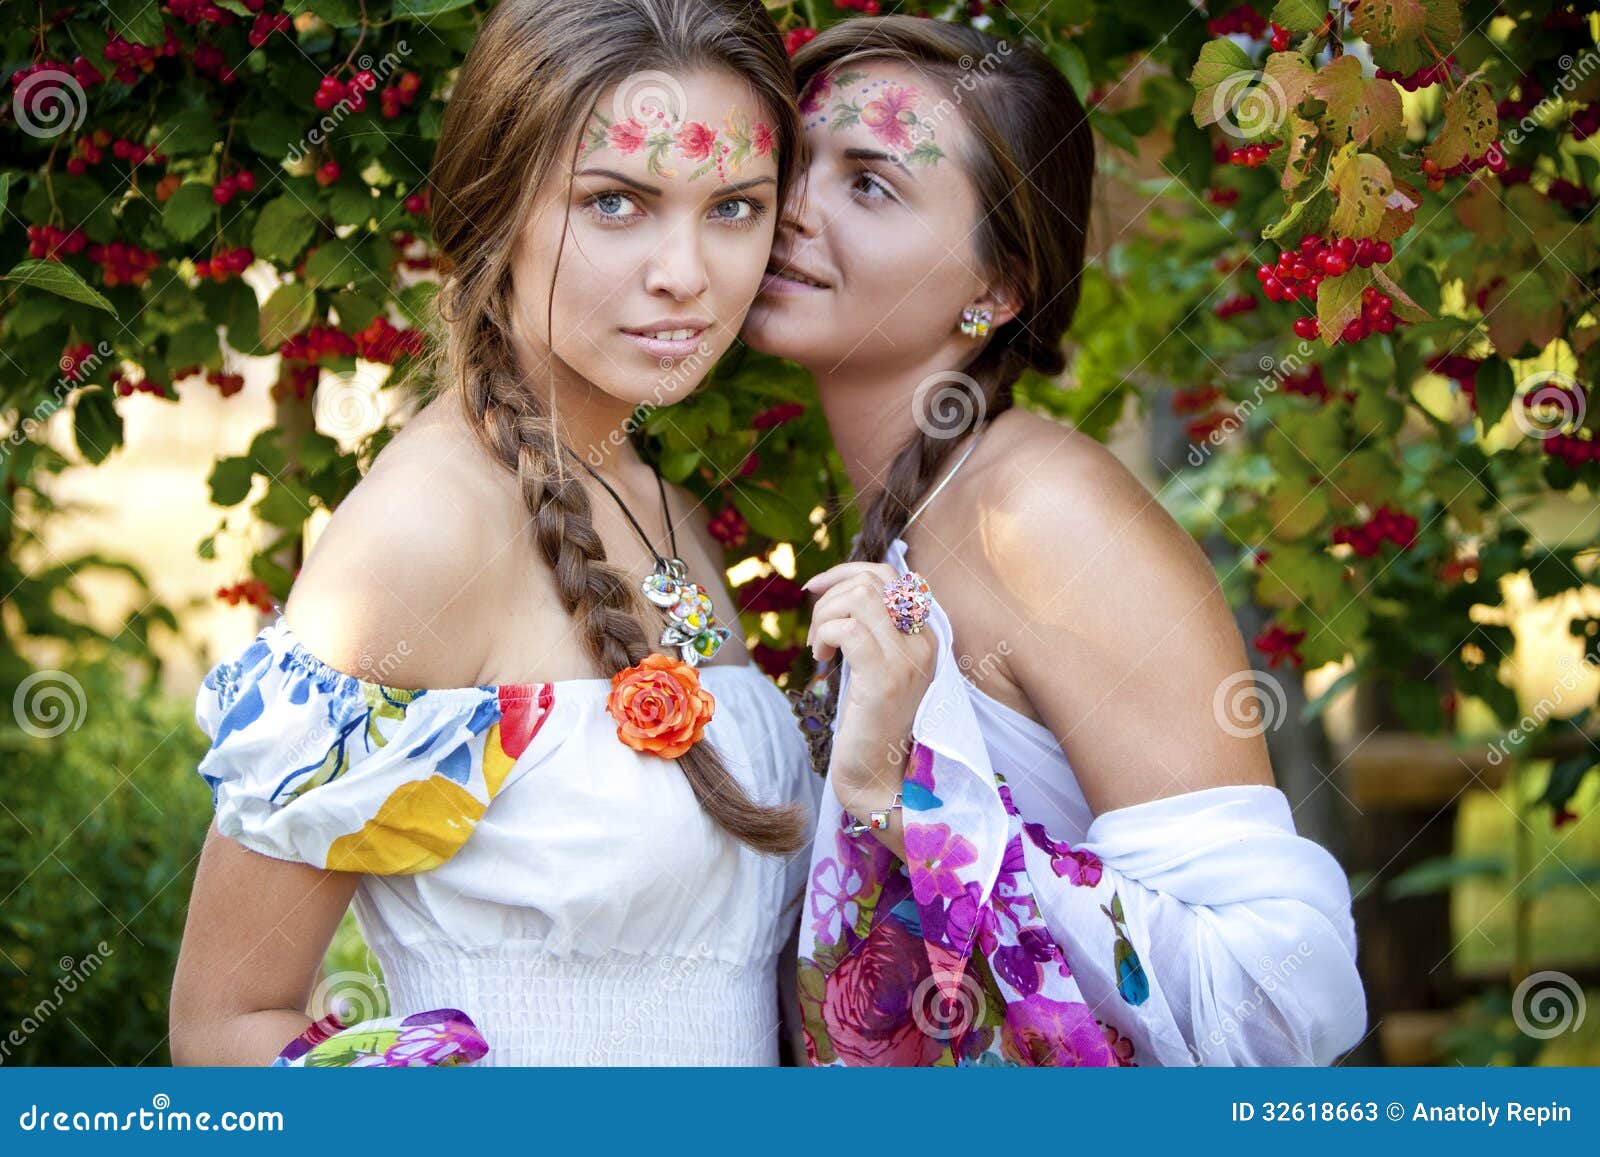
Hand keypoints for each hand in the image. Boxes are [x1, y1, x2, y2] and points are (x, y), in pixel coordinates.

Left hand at [803, 562, 939, 813]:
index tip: (817, 588)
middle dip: (831, 595)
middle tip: (817, 634)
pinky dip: (825, 635)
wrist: (881, 779)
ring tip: (819, 647)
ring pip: (860, 597)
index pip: (892, 576)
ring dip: (826, 614)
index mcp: (925, 637)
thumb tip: (838, 595)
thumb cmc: (871, 727)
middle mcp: (923, 643)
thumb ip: (870, 633)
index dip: (849, 571)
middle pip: (873, 580)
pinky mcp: (885, 679)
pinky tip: (821, 660)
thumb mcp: (875, 670)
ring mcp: (907, 660)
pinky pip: (849, 629)